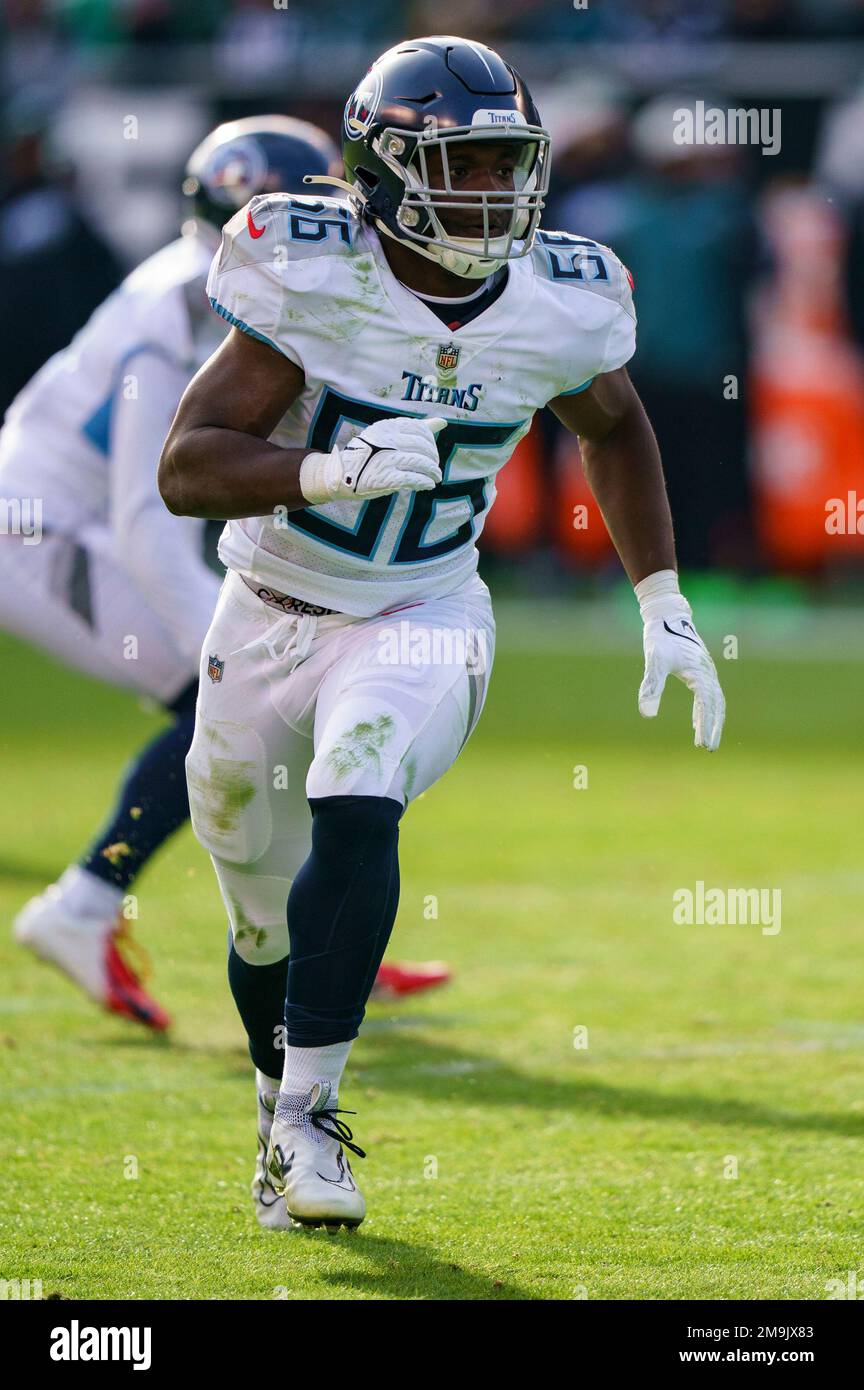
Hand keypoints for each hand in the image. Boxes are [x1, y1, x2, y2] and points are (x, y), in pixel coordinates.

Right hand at [300, 416, 444, 503]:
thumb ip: (416, 428)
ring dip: (433, 472)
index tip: (431, 452)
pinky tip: (428, 485)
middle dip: (433, 458)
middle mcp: (387, 440)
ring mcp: (387, 459)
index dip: (431, 442)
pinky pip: (413, 479)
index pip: (420, 429)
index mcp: (388, 427)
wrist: (341, 473)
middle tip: (434, 467)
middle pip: (423, 446)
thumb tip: (443, 422)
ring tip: (436, 477)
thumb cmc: (368, 453)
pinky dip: (424, 482)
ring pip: (421, 463)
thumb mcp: (388, 434)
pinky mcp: (386, 478)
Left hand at [638, 594, 724, 750]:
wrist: (666, 614)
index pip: (706, 705)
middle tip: (708, 749)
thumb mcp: (654, 661)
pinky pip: (707, 694)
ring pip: (715, 701)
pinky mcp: (700, 670)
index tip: (702, 744)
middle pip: (716, 705)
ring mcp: (706, 671)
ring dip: (712, 720)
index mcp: (700, 673)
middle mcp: (708, 673)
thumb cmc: (660, 636)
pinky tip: (695, 722)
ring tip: (706, 741)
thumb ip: (651, 686)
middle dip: (713, 727)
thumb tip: (646, 713)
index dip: (705, 725)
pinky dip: (704, 710)